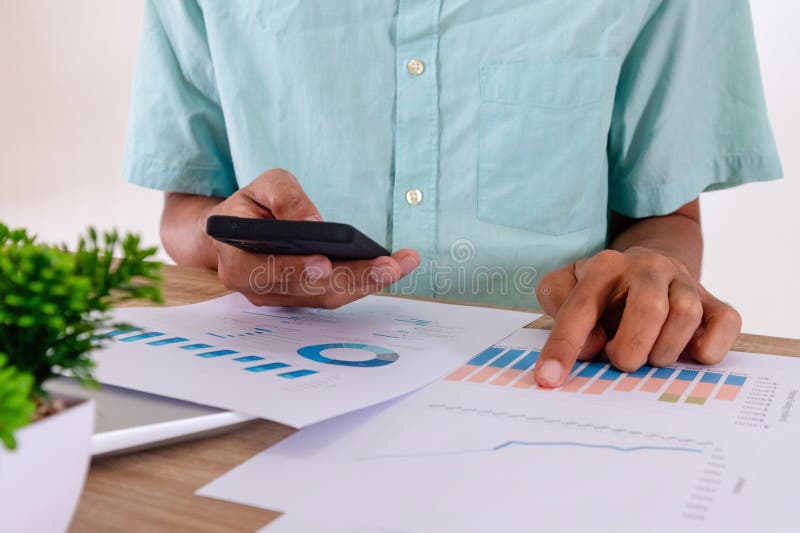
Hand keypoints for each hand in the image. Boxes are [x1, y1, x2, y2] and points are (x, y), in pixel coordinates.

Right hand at [203, 169, 418, 307]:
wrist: (236, 232)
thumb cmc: (251, 206)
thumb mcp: (262, 186)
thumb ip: (284, 197)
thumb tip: (313, 221)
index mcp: (237, 261)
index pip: (264, 271)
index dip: (294, 270)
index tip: (324, 263)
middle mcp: (259, 288)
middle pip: (309, 289)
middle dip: (352, 277)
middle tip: (388, 266)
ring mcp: (283, 298)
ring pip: (328, 296)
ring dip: (368, 282)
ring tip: (402, 264)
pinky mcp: (305, 299)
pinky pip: (337, 293)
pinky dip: (366, 281)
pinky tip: (395, 267)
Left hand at [533, 247, 741, 386]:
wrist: (650, 267)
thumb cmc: (602, 291)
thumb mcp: (566, 289)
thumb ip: (561, 311)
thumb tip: (591, 347)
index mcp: (605, 266)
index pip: (580, 308)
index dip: (563, 346)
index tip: (548, 379)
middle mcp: (648, 267)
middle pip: (648, 309)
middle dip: (629, 349)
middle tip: (620, 360)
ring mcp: (685, 282)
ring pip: (685, 315)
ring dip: (663, 351)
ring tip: (649, 356)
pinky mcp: (715, 302)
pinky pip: (725, 323)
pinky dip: (707, 347)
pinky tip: (688, 354)